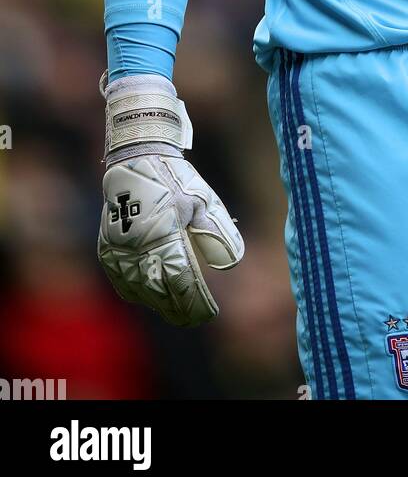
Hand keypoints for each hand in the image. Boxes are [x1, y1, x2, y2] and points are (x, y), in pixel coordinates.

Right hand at [97, 73, 243, 325]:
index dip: (195, 302)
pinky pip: (120, 280)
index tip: (210, 313)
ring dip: (158, 304)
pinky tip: (147, 296)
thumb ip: (218, 232)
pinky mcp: (107, 247)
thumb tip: (231, 263)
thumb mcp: (203, 200)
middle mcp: (137, 251)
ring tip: (175, 312)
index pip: (182, 283)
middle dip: (178, 308)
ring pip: (139, 291)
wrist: (137, 157)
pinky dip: (135, 292)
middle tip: (194, 319)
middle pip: (160, 293)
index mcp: (163, 239)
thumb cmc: (175, 178)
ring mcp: (119, 251)